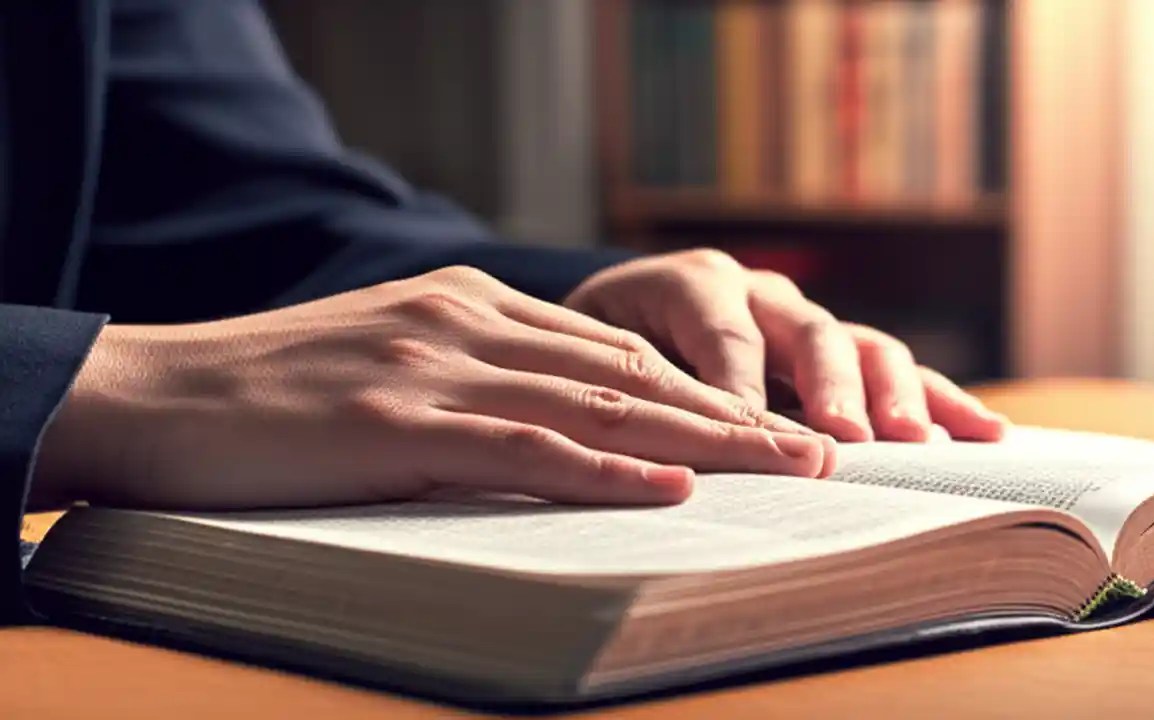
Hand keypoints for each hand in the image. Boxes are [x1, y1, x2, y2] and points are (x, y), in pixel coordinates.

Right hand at [34, 267, 831, 510]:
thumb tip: (551, 429)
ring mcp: (438, 367)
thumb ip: (471, 382)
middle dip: (730, 418)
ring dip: (702, 444)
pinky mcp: (402, 422)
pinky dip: (609, 470)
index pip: (611, 353)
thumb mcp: (389, 367)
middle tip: (812, 452)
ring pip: (600, 406)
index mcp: (469, 303)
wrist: (158, 392)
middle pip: (629, 375)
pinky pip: (529, 447)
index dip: (697, 394)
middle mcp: (469, 321)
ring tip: (784, 472)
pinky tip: (672, 489)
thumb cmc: (270, 392)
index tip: (765, 429)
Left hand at [564, 249, 1008, 442]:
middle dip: (831, 385)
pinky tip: (985, 430)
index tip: (752, 438)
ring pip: (863, 346)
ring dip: (894, 394)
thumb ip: (638, 382)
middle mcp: (761, 293)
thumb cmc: (603, 344)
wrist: (622, 316)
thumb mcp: (601, 353)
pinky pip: (894, 369)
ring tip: (916, 443)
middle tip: (847, 436)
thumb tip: (688, 445)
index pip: (724, 332)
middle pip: (808, 332)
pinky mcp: (836, 351)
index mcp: (695, 284)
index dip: (740, 384)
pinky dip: (939, 398)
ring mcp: (805, 321)